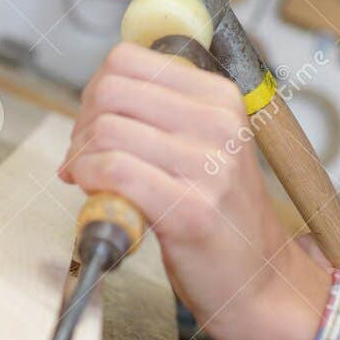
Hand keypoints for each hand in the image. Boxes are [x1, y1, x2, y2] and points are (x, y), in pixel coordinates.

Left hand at [57, 42, 331, 339]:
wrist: (260, 280)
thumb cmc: (221, 214)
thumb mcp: (206, 143)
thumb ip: (162, 112)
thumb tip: (97, 92)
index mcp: (220, 97)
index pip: (129, 59)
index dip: (96, 90)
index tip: (96, 121)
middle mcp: (219, 124)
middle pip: (111, 90)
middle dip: (82, 123)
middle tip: (85, 153)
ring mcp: (208, 166)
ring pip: (107, 130)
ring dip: (80, 156)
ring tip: (88, 178)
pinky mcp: (189, 209)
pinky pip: (114, 170)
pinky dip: (89, 177)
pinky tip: (92, 191)